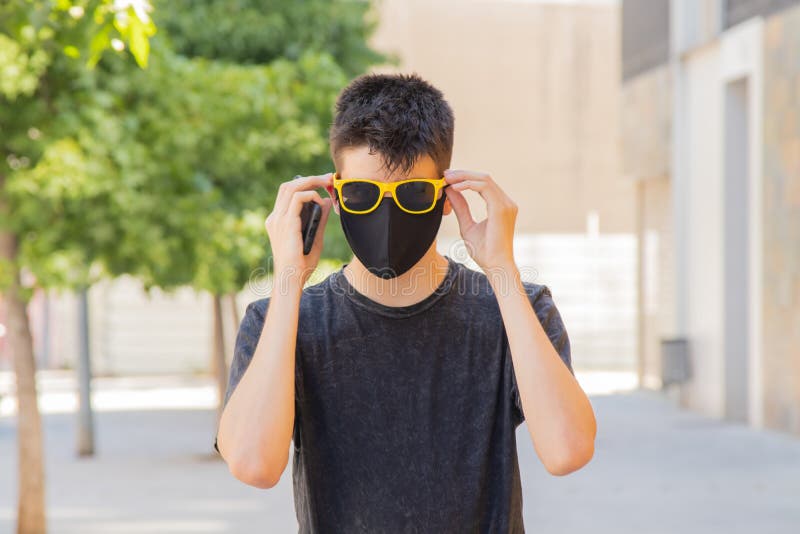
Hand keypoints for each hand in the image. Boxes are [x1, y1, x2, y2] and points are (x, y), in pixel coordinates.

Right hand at [264, 172, 333, 290]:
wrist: (291, 279)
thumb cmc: (302, 264)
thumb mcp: (315, 236)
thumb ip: (320, 219)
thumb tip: (326, 202)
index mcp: (279, 221)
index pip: (288, 194)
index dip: (305, 184)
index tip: (324, 183)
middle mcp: (275, 218)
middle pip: (288, 186)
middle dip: (309, 178)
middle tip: (328, 178)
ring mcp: (278, 219)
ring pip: (291, 187)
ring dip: (311, 181)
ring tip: (326, 182)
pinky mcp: (285, 222)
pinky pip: (297, 198)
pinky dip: (310, 194)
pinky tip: (320, 201)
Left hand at [443, 169, 517, 273]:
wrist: (495, 266)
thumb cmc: (484, 251)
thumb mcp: (467, 225)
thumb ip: (461, 208)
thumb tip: (451, 191)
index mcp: (501, 206)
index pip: (483, 183)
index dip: (465, 177)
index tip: (448, 178)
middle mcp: (506, 202)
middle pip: (484, 177)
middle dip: (463, 173)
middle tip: (445, 174)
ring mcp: (506, 204)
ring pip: (484, 179)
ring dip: (464, 176)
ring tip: (448, 179)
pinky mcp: (501, 208)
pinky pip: (484, 187)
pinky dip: (468, 184)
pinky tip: (455, 188)